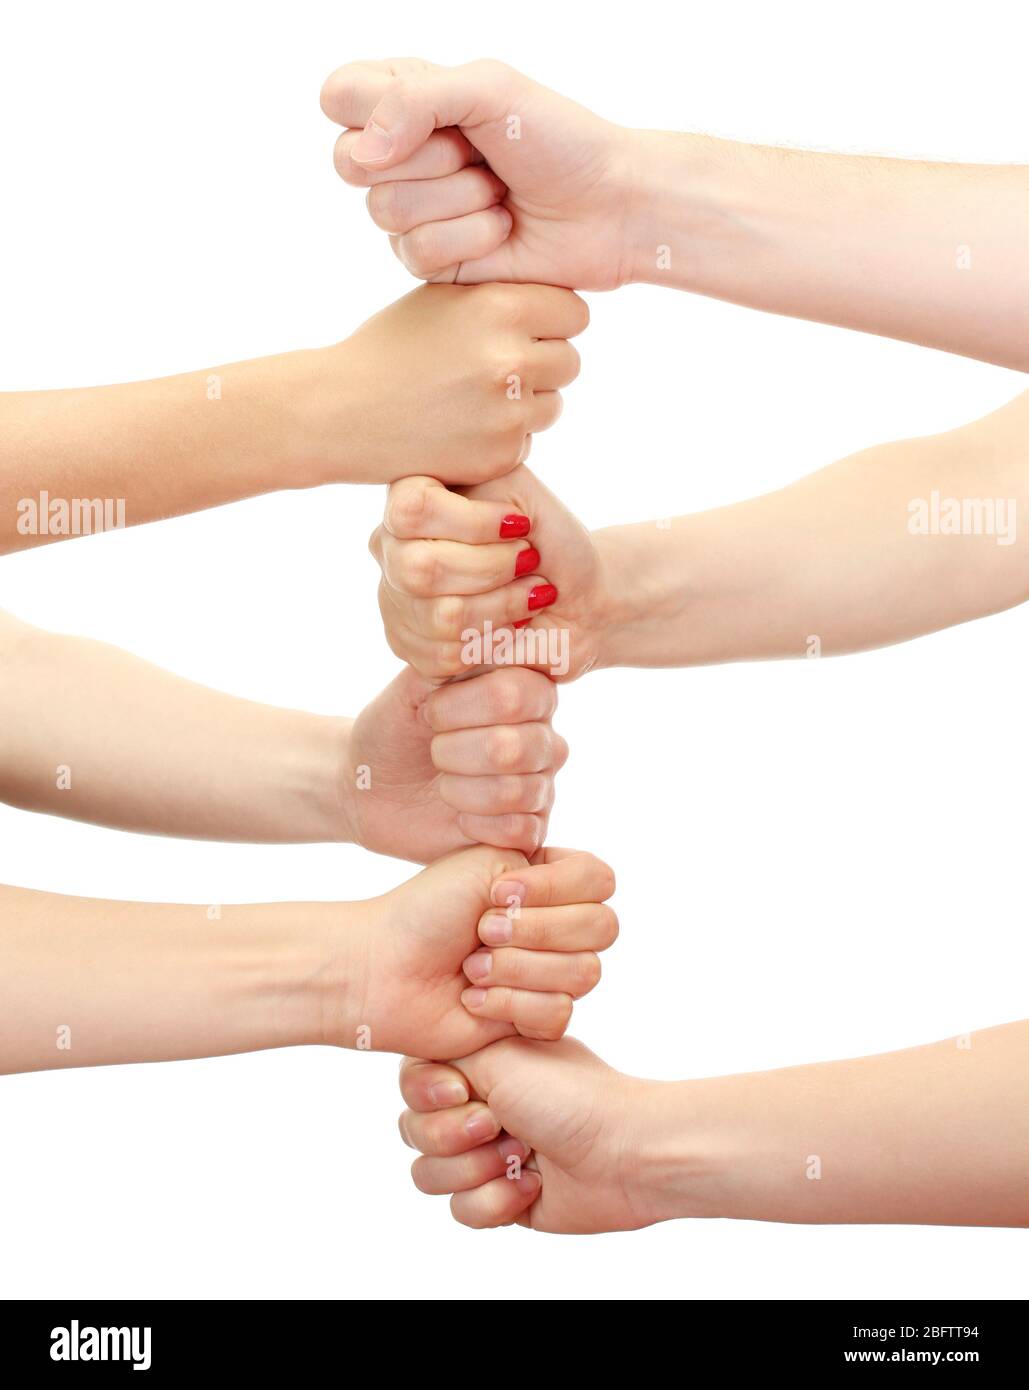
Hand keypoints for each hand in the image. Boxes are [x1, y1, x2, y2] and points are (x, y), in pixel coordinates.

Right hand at [296, 282, 586, 484]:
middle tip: (496, 370)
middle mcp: (511, 359)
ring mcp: (508, 413)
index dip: (550, 322)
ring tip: (475, 399)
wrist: (341, 411)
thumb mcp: (442, 299)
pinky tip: (462, 428)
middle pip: (570, 360)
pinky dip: (503, 438)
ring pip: (552, 404)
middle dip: (542, 364)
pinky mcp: (500, 455)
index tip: (526, 331)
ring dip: (526, 404)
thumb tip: (558, 304)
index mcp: (500, 307)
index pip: (574, 313)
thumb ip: (502, 297)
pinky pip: (527, 442)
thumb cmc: (390, 348)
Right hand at [321, 58, 638, 289]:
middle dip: (428, 159)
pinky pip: (417, 254)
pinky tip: (504, 230)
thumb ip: (415, 99)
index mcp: (408, 100)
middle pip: (352, 164)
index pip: (339, 97)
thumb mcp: (490, 90)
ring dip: (458, 200)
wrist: (609, 208)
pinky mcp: (434, 261)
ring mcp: (416, 211)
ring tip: (500, 193)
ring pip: (386, 212)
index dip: (372, 112)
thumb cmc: (560, 140)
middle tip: (479, 155)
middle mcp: (402, 156)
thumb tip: (363, 154)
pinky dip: (471, 239)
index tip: (435, 115)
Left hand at [340, 665, 566, 860]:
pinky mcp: (530, 828)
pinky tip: (457, 814)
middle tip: (433, 750)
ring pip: (518, 790)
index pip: (519, 692)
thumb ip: (451, 661)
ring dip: (459, 789)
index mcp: (524, 688)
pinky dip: (475, 823)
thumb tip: (487, 639)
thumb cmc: (394, 729)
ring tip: (441, 782)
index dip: (462, 706)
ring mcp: (542, 783)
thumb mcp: (411, 686)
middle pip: (518, 746)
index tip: (429, 712)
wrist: (370, 786)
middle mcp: (543, 733)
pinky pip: (519, 829)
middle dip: (453, 751)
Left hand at [343, 846, 617, 1057]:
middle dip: (538, 930)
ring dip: (517, 968)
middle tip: (483, 930)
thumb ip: (548, 870)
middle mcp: (557, 927)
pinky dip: (509, 1004)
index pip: (600, 879)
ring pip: (584, 973)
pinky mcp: (534, 1019)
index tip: (500, 891)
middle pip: (602, 927)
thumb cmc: (426, 910)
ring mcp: (549, 974)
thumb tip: (582, 905)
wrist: (383, 968)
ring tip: (471, 968)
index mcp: (549, 882)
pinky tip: (472, 999)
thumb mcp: (489, 864)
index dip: (557, 888)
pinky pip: (557, 1013)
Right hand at [369, 467, 608, 682]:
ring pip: (441, 615)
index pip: (413, 509)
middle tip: (528, 562)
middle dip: (494, 568)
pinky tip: (513, 625)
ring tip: (530, 595)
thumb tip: (440, 486)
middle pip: (422, 569)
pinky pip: (446, 654)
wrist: (579, 600)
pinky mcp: (414, 650)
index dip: (473, 523)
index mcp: (410, 501)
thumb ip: (474, 473)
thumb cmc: (550, 541)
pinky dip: (496, 639)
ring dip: (503, 606)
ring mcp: (396, 603)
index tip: (520, 526)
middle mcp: (393, 550)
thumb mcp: (519, 489)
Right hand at [397, 1037, 661, 1232]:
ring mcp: (487, 1155)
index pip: (411, 1084)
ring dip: (475, 1170)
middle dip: (453, 1136)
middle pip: (412, 1132)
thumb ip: (441, 1061)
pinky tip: (532, 1185)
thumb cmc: (570, 1094)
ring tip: (520, 1156)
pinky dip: (495, 1201)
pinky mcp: (500, 1198)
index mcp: (474, 1066)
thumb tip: (414, 1072)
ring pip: (429, 1176)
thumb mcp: (495, 1055)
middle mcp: (475, 1107)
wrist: (624, 1150)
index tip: (463, 1092)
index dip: (428, 1095)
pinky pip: (461, 1210)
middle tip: (499, 1124)